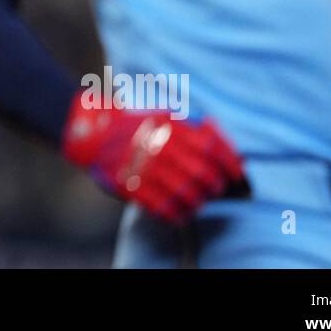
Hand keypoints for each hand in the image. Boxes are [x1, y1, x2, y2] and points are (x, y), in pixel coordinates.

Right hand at [61, 95, 244, 224]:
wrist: (93, 135)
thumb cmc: (136, 127)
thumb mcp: (164, 116)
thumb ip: (195, 129)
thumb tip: (230, 151)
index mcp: (169, 127)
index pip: (212, 148)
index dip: (230, 164)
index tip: (237, 174)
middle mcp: (159, 147)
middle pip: (202, 175)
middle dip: (215, 187)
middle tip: (214, 190)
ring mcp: (144, 168)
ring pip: (186, 195)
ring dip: (197, 203)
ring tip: (196, 202)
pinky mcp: (131, 187)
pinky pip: (163, 208)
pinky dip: (177, 214)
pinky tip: (180, 213)